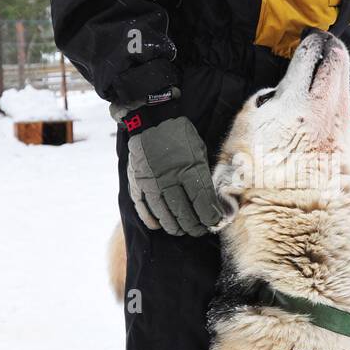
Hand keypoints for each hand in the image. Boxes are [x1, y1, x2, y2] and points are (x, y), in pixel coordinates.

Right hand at [123, 115, 223, 236]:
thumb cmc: (180, 135)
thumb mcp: (199, 150)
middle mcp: (168, 178)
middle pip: (182, 211)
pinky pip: (142, 207)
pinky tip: (159, 225)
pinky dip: (151, 219)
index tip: (213, 223)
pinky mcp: (136, 182)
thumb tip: (214, 200)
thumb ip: (204, 175)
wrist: (150, 119)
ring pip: (163, 213)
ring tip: (181, 230)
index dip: (209, 216)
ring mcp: (149, 182)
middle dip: (193, 225)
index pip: (201, 201)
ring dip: (174, 226)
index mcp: (188, 168)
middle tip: (199, 230)